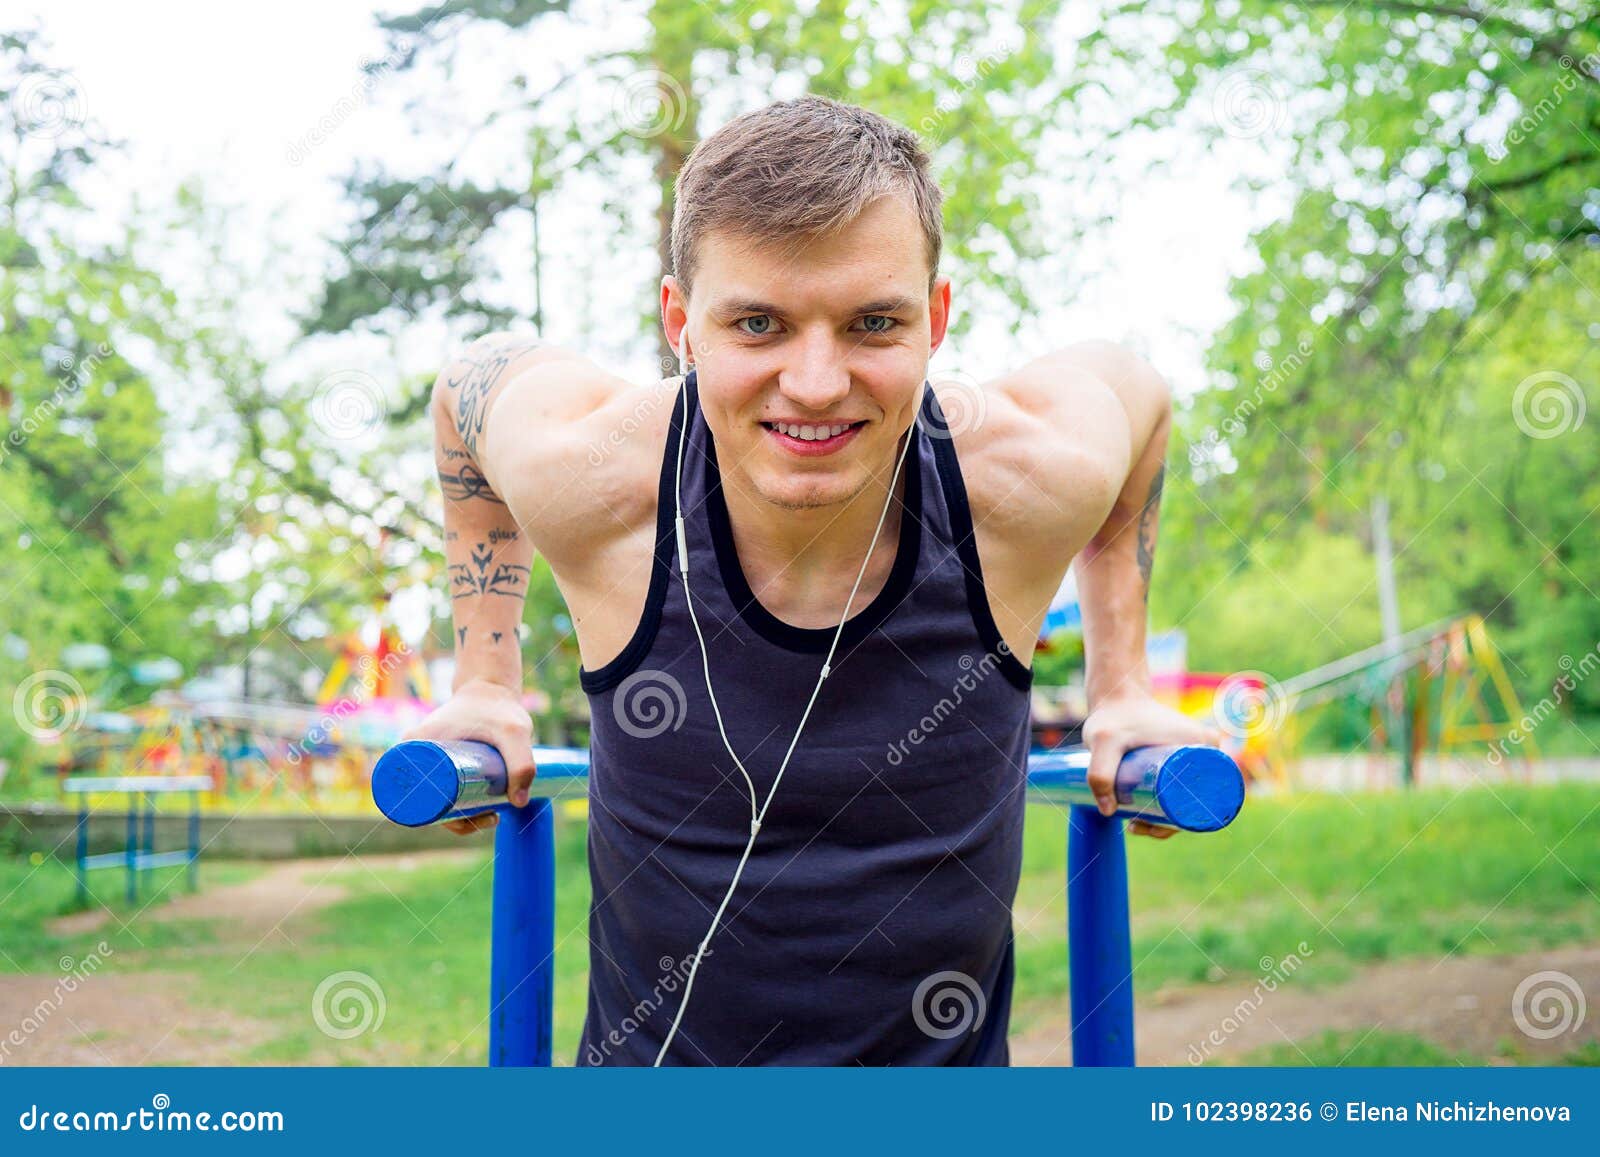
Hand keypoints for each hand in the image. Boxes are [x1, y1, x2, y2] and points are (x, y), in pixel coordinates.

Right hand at [399, 679, 535, 835]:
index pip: (415, 797)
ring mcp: (422, 756)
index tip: (475, 818)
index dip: (443, 818)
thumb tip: (517, 803)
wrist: (491, 687)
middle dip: (457, 820)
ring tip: (493, 815)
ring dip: (459, 814)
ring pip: (435, 798)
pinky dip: (456, 803)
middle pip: (427, 802)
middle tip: (491, 817)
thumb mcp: (514, 731)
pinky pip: (439, 788)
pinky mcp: (436, 759)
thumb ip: (522, 763)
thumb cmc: (498, 708)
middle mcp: (411, 753)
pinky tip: (480, 811)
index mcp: (414, 747)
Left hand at [1081, 691, 1223, 839]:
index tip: (1150, 826)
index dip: (1182, 823)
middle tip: (1136, 826)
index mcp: (1205, 746)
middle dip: (1169, 824)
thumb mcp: (1103, 741)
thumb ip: (1099, 772)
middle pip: (1195, 802)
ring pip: (1187, 798)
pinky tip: (1149, 819)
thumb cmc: (1114, 716)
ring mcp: (1194, 754)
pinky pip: (1183, 789)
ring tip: (1135, 824)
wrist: (1115, 694)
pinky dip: (1170, 807)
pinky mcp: (1180, 757)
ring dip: (1168, 819)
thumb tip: (1109, 812)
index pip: (1206, 798)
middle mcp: (1206, 751)